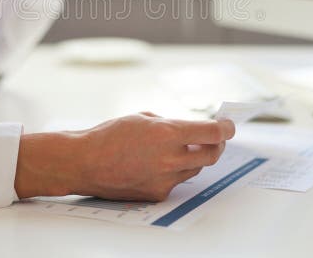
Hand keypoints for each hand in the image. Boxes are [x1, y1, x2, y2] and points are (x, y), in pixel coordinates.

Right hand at [14, 113, 235, 201]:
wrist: (85, 163)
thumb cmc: (109, 136)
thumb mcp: (142, 118)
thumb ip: (168, 123)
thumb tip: (188, 129)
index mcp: (167, 134)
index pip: (211, 133)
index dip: (225, 128)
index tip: (228, 125)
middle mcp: (170, 158)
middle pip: (211, 155)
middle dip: (217, 145)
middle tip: (215, 138)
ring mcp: (165, 179)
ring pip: (195, 169)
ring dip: (195, 158)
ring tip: (182, 149)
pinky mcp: (157, 193)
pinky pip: (176, 181)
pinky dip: (175, 171)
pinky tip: (160, 164)